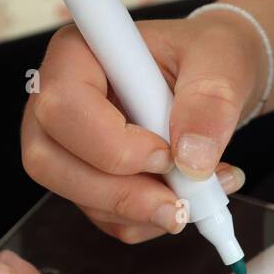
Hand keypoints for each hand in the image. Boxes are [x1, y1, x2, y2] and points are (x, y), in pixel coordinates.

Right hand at [21, 14, 260, 242]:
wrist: (214, 79)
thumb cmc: (207, 55)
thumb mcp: (223, 61)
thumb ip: (211, 101)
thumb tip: (192, 160)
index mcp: (77, 54)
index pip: (64, 106)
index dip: (113, 144)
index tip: (167, 153)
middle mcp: (57, 100)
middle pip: (50, 162)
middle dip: (122, 194)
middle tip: (183, 201)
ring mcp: (67, 145)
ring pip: (79, 198)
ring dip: (146, 210)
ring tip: (204, 190)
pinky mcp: (87, 180)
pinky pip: (108, 218)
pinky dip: (152, 219)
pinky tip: (190, 195)